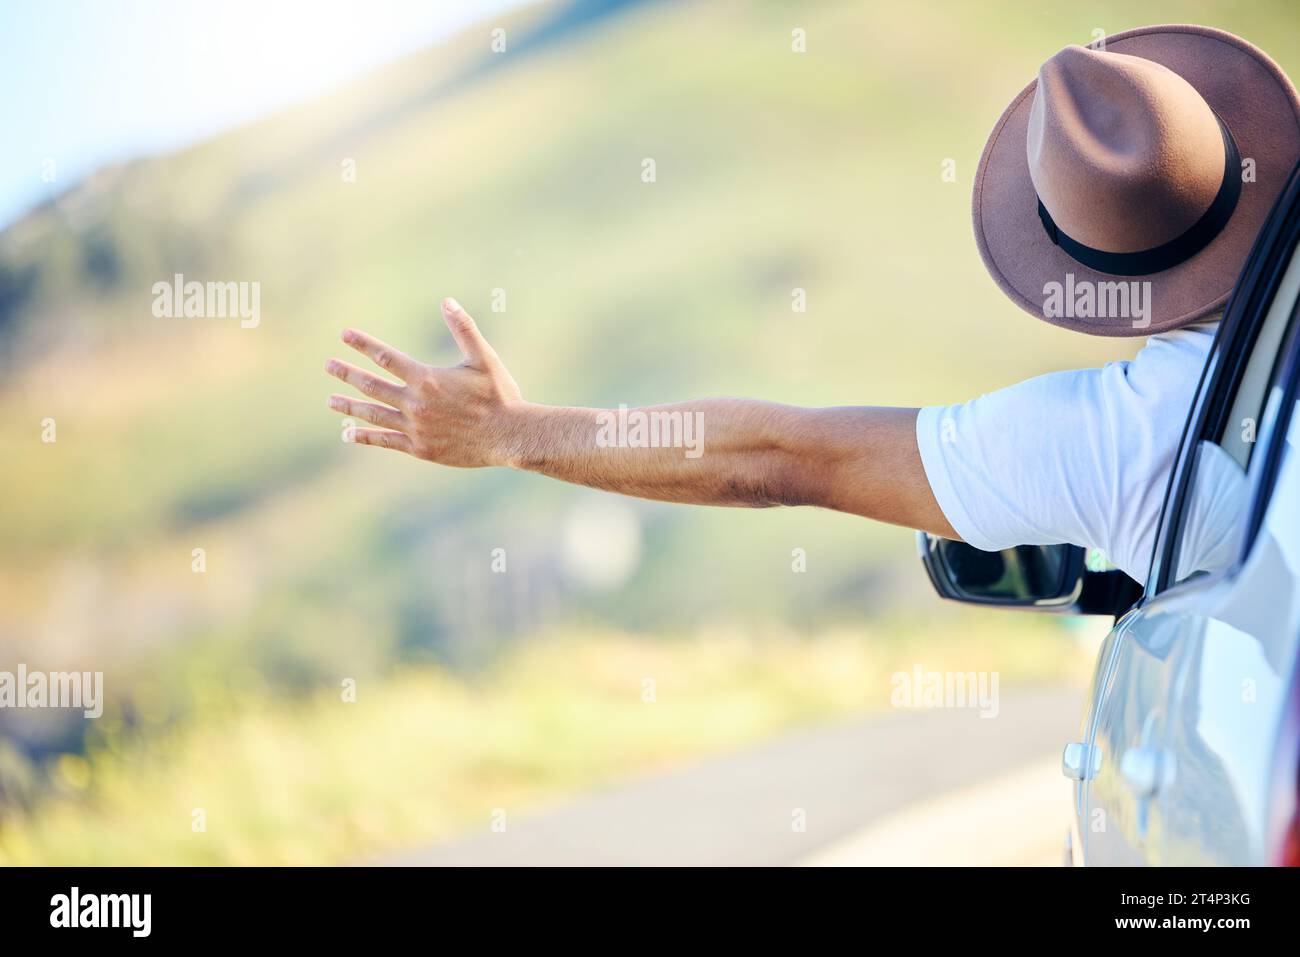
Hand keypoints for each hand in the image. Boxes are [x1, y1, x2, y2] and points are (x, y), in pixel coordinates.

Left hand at [326, 298, 523, 466]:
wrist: (510, 436)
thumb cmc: (500, 395)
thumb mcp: (484, 358)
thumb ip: (464, 329)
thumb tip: (447, 300)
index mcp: (427, 378)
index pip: (386, 357)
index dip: (363, 344)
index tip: (344, 336)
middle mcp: (415, 403)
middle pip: (372, 385)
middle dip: (347, 373)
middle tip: (328, 365)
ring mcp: (415, 428)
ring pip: (373, 414)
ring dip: (350, 405)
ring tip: (330, 399)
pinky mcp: (420, 448)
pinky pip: (386, 440)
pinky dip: (365, 437)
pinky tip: (348, 434)